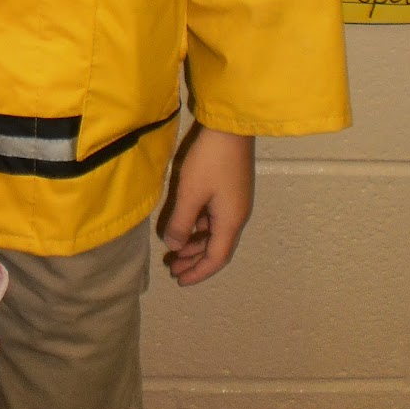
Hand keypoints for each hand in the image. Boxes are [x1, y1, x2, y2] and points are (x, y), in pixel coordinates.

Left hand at [159, 124, 253, 285]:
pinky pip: (215, 218)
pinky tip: (185, 223)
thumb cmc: (210, 160)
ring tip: (175, 250)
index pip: (216, 259)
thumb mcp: (190, 192)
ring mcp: (235, 202)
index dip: (198, 272)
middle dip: (194, 260)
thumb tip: (174, 246)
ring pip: (215, 232)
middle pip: (216, 248)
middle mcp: (237, 216)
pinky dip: (200, 227)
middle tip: (172, 268)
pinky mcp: (231, 189)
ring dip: (196, 243)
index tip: (180, 280)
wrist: (231, 128)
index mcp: (230, 222)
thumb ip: (181, 222)